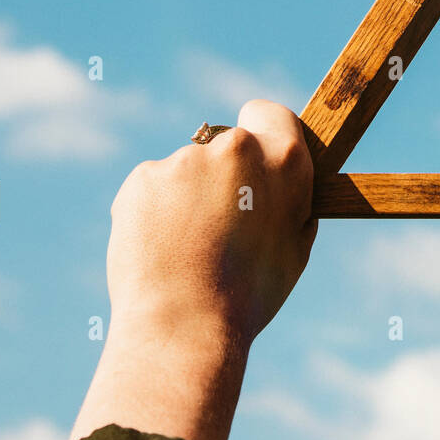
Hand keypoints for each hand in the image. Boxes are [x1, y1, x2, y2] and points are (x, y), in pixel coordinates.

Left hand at [106, 99, 315, 346]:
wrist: (183, 325)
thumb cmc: (248, 295)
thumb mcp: (295, 248)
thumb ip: (291, 203)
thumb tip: (284, 184)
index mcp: (284, 159)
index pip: (270, 113)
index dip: (262, 133)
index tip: (252, 161)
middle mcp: (236, 147)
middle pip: (227, 146)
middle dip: (223, 175)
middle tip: (219, 226)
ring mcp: (185, 159)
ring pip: (187, 170)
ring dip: (186, 196)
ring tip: (186, 248)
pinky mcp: (144, 177)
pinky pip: (153, 187)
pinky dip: (154, 210)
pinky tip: (160, 247)